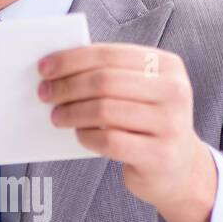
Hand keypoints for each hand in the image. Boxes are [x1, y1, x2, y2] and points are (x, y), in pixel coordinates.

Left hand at [37, 43, 216, 221]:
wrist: (178, 167)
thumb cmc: (145, 120)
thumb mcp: (138, 90)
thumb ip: (108, 74)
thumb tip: (56, 67)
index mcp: (167, 65)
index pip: (110, 54)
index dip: (72, 59)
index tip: (44, 68)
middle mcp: (175, 91)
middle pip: (104, 81)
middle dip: (67, 86)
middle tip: (44, 94)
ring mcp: (171, 124)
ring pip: (104, 110)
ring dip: (71, 112)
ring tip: (57, 116)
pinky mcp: (160, 154)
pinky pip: (109, 140)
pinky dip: (86, 135)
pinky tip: (80, 134)